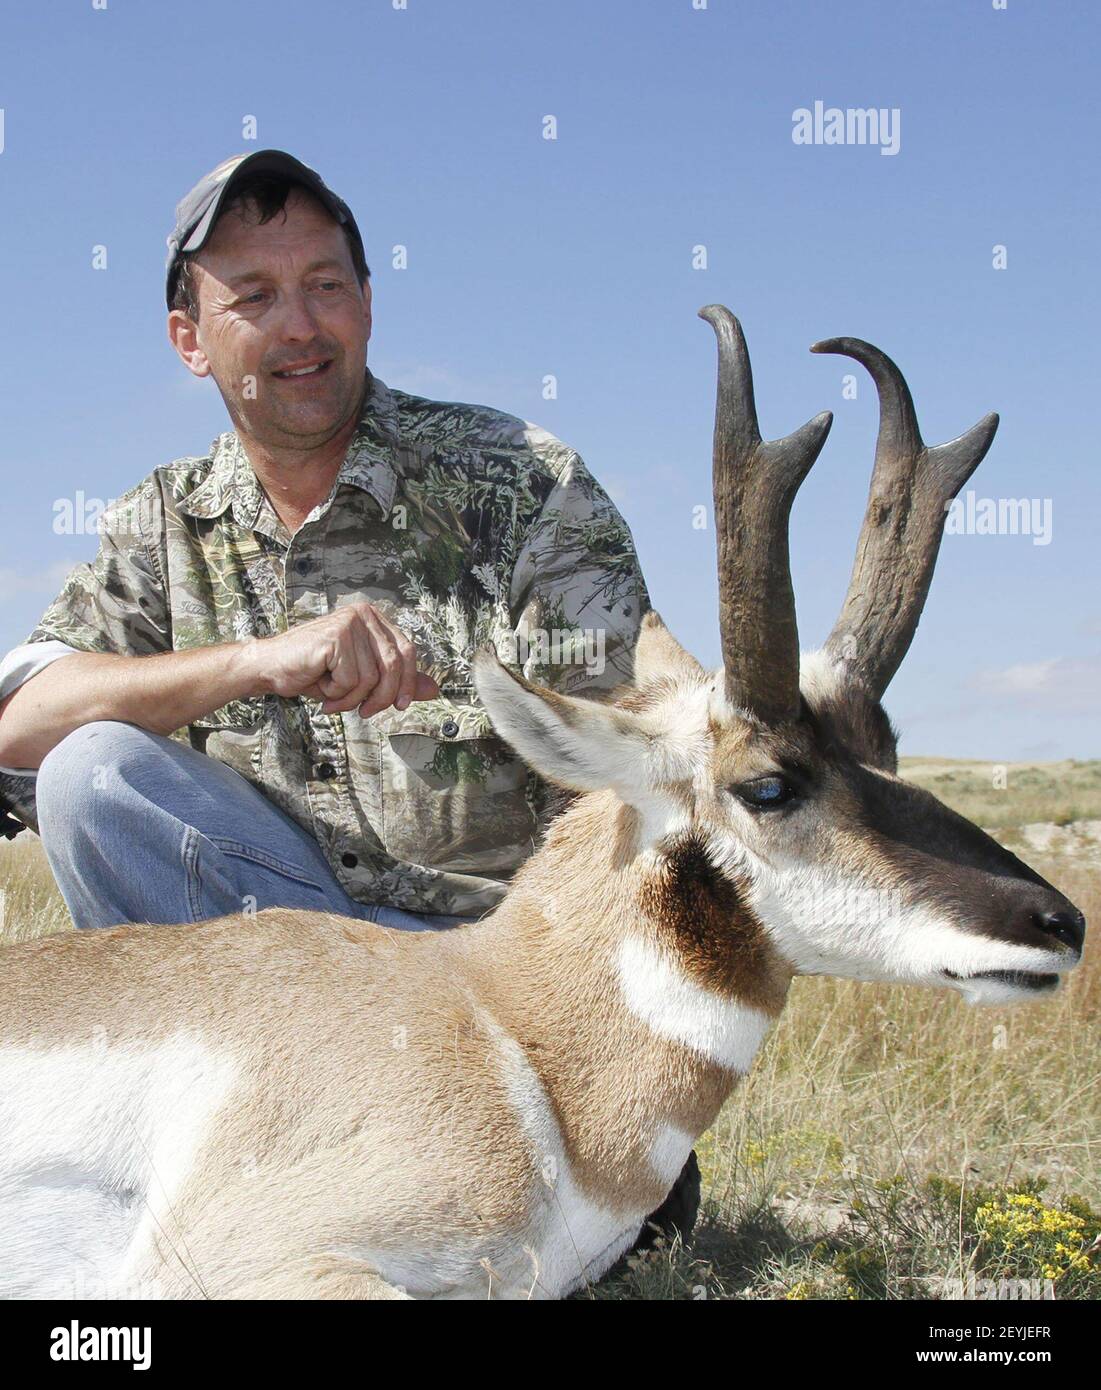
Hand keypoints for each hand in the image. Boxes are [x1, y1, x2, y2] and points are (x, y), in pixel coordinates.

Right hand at [246, 603, 438, 715]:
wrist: (270, 668)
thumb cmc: (314, 673)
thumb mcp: (361, 678)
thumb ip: (396, 681)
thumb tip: (434, 690)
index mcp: (374, 619)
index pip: (407, 652)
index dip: (407, 683)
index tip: (399, 706)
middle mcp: (364, 615)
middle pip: (394, 665)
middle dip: (382, 696)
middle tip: (364, 712)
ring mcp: (350, 623)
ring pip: (372, 677)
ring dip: (352, 698)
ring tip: (332, 696)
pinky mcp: (337, 637)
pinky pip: (351, 680)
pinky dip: (337, 694)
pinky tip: (321, 686)